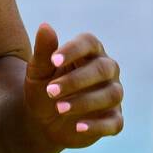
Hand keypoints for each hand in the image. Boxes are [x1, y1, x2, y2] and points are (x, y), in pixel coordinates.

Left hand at [23, 23, 123, 150]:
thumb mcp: (37, 72)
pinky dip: (97, 125)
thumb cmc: (43, 89)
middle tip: (50, 91)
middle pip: (103, 69)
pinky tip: (77, 127)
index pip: (89, 43)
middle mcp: (107, 71)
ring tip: (59, 108)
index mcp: (89, 53)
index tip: (53, 60)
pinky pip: (114, 122)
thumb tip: (45, 26)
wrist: (42, 122)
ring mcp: (112, 95)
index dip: (74, 49)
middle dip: (76, 80)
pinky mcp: (114, 119)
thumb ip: (43, 51)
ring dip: (85, 101)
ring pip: (111, 94)